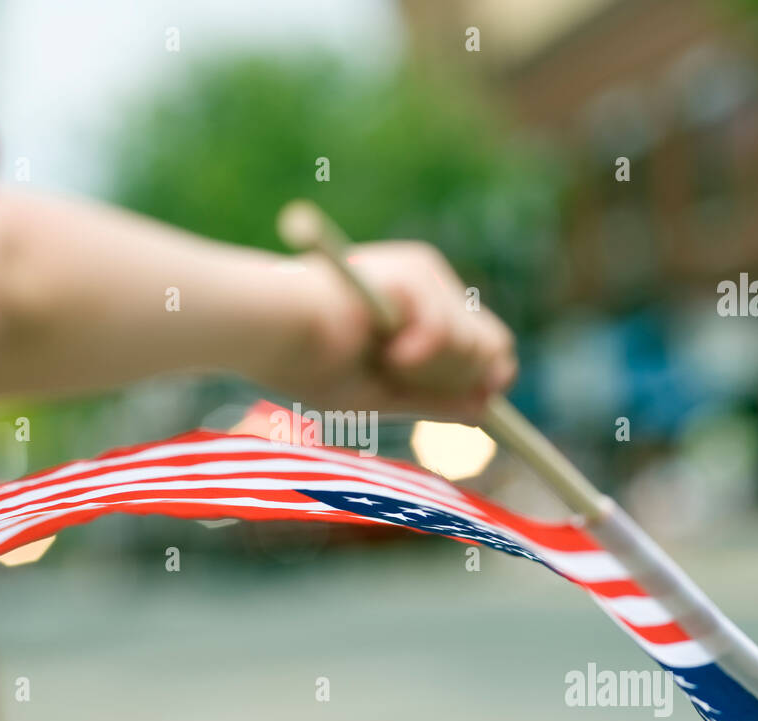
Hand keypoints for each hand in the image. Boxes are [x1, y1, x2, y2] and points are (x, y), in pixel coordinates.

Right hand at [256, 241, 516, 422]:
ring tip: (384, 364)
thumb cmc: (305, 362)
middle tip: (402, 380)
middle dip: (457, 380)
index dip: (490, 374)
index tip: (486, 401)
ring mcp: (423, 277)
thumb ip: (432, 400)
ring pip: (475, 344)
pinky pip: (447, 335)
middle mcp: (428, 285)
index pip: (482, 340)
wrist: (267, 333)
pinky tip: (388, 355)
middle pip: (491, 344)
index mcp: (418, 309)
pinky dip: (419, 357)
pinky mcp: (412, 274)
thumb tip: (486, 409)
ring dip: (433, 373)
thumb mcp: (380, 393)